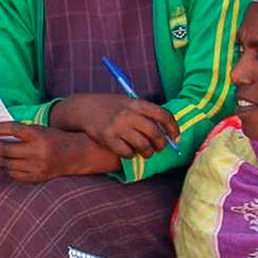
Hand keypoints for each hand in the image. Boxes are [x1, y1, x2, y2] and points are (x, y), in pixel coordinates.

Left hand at [0, 122, 117, 182]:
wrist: (76, 154)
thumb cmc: (54, 138)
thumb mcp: (41, 129)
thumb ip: (22, 132)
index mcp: (39, 135)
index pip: (14, 129)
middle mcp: (38, 151)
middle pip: (7, 150)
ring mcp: (38, 166)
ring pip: (8, 164)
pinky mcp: (38, 177)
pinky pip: (15, 174)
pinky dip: (7, 168)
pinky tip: (3, 162)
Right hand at [49, 93, 180, 158]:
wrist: (82, 108)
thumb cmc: (108, 106)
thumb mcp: (127, 102)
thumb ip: (144, 113)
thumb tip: (165, 129)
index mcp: (136, 103)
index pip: (163, 115)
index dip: (173, 128)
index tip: (175, 137)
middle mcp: (128, 114)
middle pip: (155, 133)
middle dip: (161, 144)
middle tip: (160, 148)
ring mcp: (118, 127)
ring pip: (143, 146)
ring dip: (148, 152)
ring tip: (147, 153)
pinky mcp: (108, 139)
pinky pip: (127, 153)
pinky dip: (132, 155)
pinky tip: (130, 152)